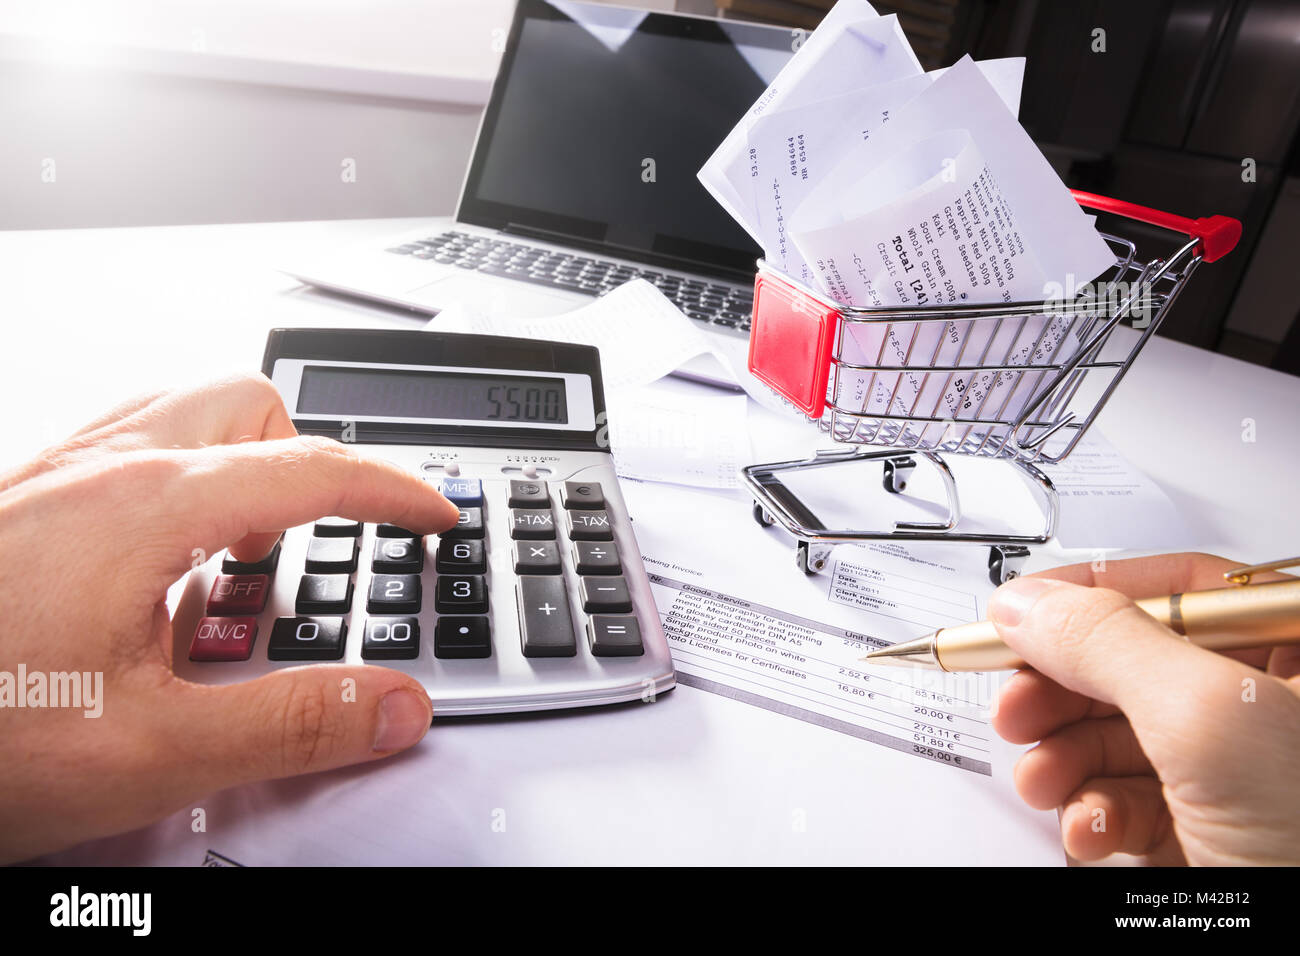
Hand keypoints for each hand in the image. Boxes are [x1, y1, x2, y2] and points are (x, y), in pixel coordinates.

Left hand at [0, 374, 459, 862]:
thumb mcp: (145, 753)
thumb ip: (289, 726)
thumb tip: (390, 707)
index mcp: (146, 507)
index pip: (313, 469)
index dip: (394, 491)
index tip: (435, 513)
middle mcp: (97, 469)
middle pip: (246, 407)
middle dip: (305, 466)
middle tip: (315, 551)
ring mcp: (47, 479)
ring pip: (181, 420)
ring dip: (236, 475)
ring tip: (234, 571)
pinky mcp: (15, 507)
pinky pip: (124, 455)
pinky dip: (174, 495)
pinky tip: (150, 583)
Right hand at [988, 552, 1299, 864]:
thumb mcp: (1210, 723)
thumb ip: (1112, 644)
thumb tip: (1030, 604)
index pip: (1180, 586)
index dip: (1088, 594)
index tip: (1017, 613)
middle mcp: (1273, 702)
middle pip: (1132, 661)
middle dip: (1061, 691)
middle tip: (1017, 705)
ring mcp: (1243, 770)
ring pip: (1119, 732)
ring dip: (1063, 759)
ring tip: (1044, 780)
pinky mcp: (1214, 828)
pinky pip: (1131, 798)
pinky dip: (1094, 813)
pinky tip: (1093, 830)